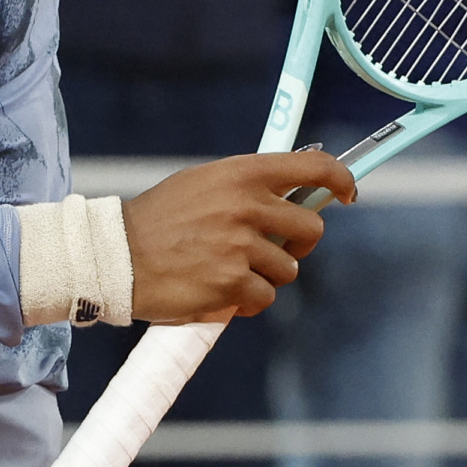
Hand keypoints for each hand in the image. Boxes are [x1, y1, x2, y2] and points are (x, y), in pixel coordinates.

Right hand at [124, 150, 355, 320]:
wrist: (118, 255)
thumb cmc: (161, 218)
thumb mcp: (203, 183)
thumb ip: (246, 186)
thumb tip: (290, 195)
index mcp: (241, 173)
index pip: (311, 167)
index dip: (340, 179)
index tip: (348, 193)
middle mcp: (247, 205)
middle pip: (311, 228)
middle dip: (299, 243)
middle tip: (276, 248)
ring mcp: (241, 246)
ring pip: (288, 269)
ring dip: (266, 275)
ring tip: (229, 269)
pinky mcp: (233, 285)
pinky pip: (264, 298)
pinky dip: (246, 300)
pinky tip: (219, 290)